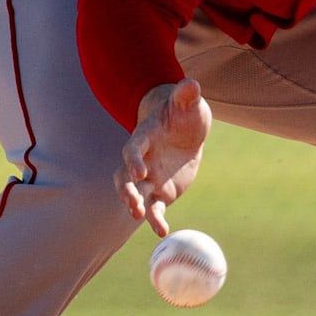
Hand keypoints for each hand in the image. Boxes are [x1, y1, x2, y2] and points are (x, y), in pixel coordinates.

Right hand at [113, 79, 211, 236]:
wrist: (186, 129)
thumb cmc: (183, 111)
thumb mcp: (187, 101)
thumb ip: (185, 94)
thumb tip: (191, 84)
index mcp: (144, 137)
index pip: (133, 149)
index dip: (133, 160)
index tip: (139, 173)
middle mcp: (141, 160)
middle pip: (124, 178)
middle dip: (126, 191)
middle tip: (133, 204)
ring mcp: (149, 178)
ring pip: (136, 196)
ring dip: (136, 207)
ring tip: (140, 217)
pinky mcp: (160, 192)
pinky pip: (154, 209)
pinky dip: (156, 220)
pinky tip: (162, 231)